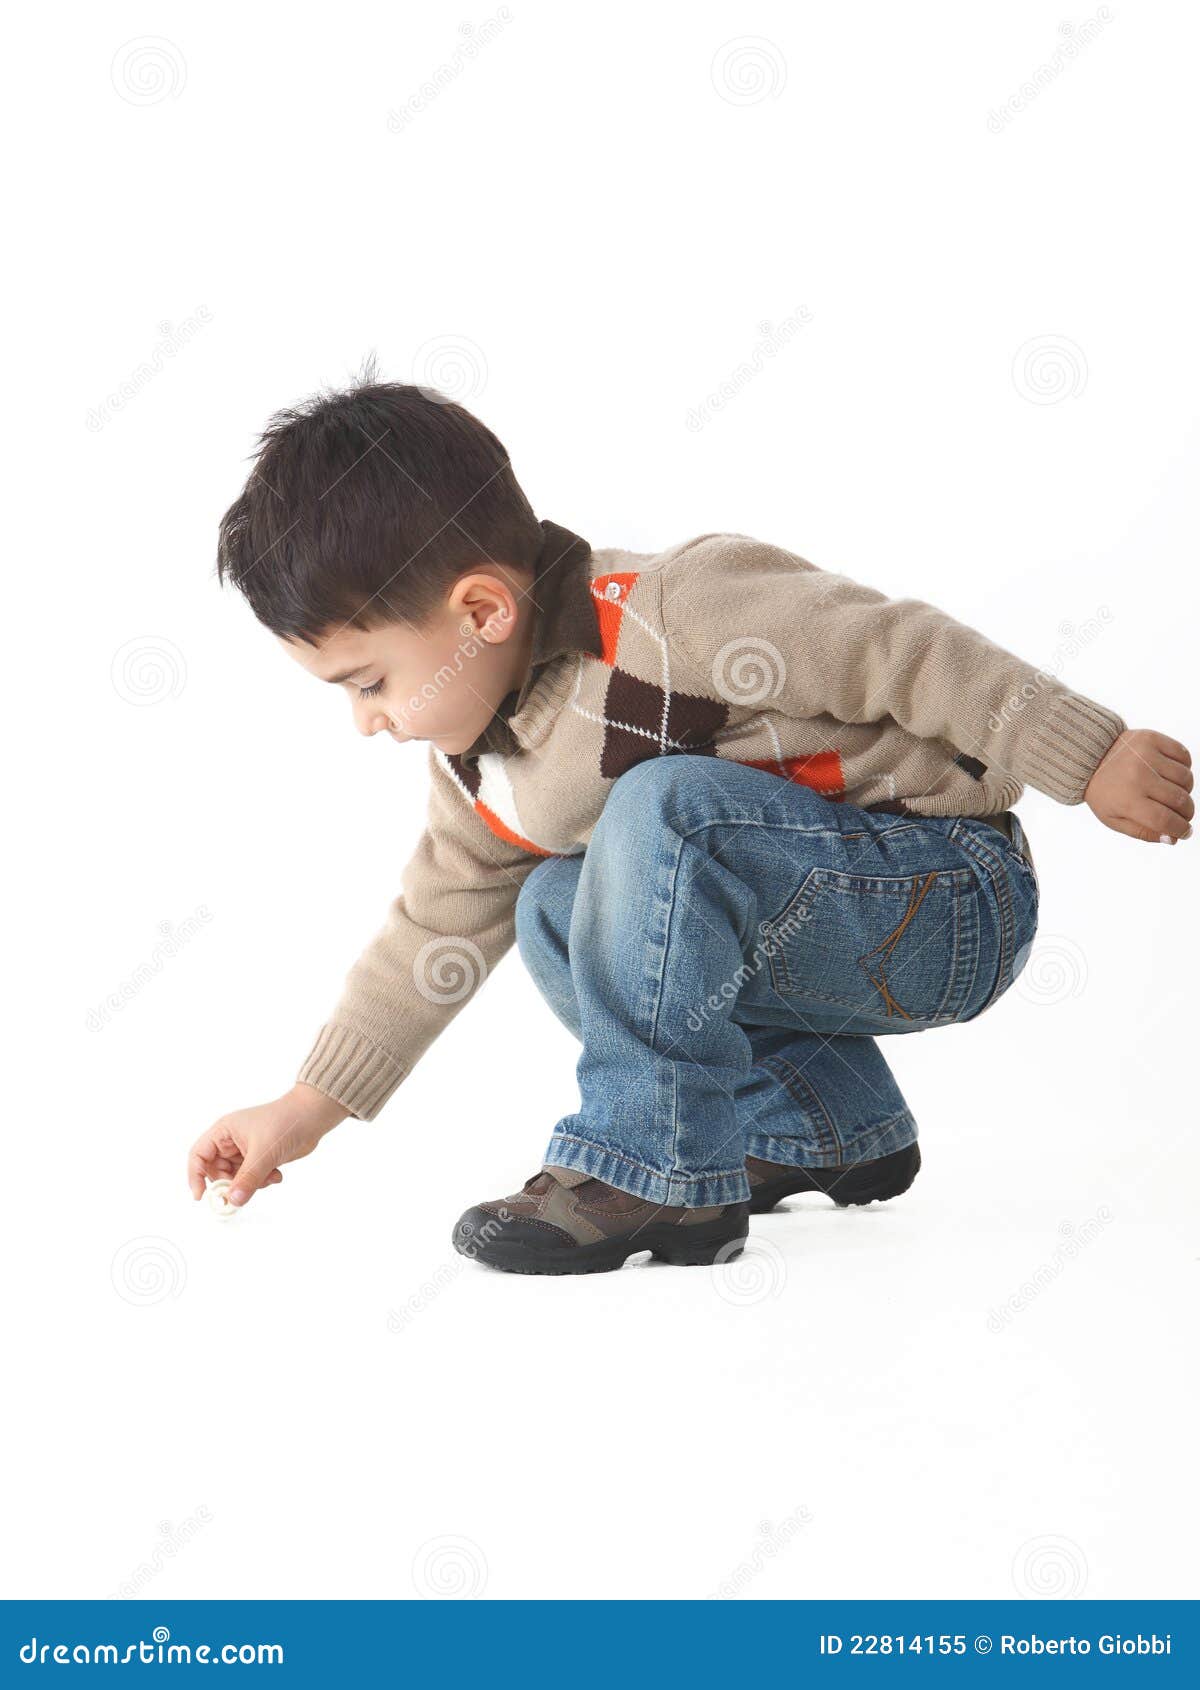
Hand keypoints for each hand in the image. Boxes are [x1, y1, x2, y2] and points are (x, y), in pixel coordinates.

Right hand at [188, 1083, 348, 1207]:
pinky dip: (262, 1181)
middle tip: (242, 1194)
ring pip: (236, 1178)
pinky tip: (276, 1174)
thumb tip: (233, 1200)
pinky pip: (252, 1178)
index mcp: (224, 1131)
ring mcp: (245, 1150)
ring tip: (268, 1176)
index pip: (198, 1156)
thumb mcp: (264, 1152)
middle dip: (230, 1184)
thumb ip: (248, 1178)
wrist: (313, 1116)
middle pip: (217, 1172)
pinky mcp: (260, 1158)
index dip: (196, 1176)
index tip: (202, 1196)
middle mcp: (231, 1141)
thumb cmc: (286, 1122)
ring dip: (250, 1183)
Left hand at [1084, 729, 1193, 843]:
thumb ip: (1143, 832)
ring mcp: (1146, 755)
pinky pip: (1184, 756)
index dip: (1180, 829)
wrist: (1089, 757)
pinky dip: (1185, 767)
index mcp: (1126, 800)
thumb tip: (1172, 838)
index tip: (1185, 832)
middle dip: (1187, 812)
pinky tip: (1172, 774)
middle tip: (1183, 814)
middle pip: (1180, 800)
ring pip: (1185, 778)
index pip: (1164, 819)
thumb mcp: (1114, 819)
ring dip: (1186, 790)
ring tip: (1173, 793)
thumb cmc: (1104, 792)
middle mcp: (1138, 776)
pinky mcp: (1152, 739)